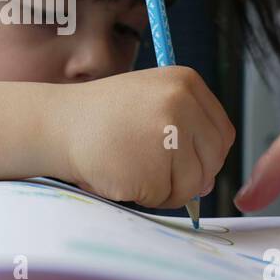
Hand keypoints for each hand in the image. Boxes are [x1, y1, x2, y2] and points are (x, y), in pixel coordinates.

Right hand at [55, 66, 235, 208]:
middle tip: (153, 168)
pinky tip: (122, 174)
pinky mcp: (152, 168)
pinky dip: (146, 196)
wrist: (57, 124)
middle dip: (190, 175)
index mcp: (186, 82)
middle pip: (214, 159)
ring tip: (133, 167)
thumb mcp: (151, 101)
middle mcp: (182, 103)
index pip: (222, 133)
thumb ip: (186, 130)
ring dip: (166, 188)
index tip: (181, 158)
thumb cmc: (102, 118)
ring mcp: (169, 135)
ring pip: (193, 183)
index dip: (205, 154)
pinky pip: (166, 197)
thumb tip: (207, 180)